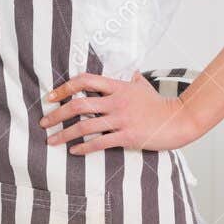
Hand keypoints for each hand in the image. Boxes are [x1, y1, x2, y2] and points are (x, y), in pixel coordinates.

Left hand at [41, 73, 200, 153]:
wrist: (179, 120)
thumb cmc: (160, 104)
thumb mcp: (143, 86)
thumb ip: (131, 79)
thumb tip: (129, 72)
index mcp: (118, 87)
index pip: (85, 81)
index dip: (65, 88)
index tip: (50, 97)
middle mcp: (117, 102)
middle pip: (79, 105)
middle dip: (57, 114)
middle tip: (44, 122)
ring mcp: (122, 119)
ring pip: (85, 126)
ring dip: (64, 134)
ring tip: (52, 141)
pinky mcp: (127, 137)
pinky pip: (100, 143)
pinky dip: (84, 148)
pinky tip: (74, 151)